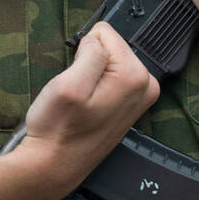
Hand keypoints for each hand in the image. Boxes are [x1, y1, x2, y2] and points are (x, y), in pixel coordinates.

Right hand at [19, 22, 159, 199]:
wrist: (53, 165)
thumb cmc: (57, 129)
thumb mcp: (69, 83)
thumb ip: (91, 52)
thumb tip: (96, 39)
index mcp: (134, 76)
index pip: (105, 33)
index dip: (83, 52)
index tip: (77, 76)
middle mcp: (145, 86)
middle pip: (110, 47)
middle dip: (88, 64)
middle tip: (77, 91)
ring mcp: (139, 98)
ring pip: (108, 62)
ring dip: (90, 76)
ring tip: (81, 101)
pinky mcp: (129, 106)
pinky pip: (109, 79)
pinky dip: (94, 87)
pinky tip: (87, 107)